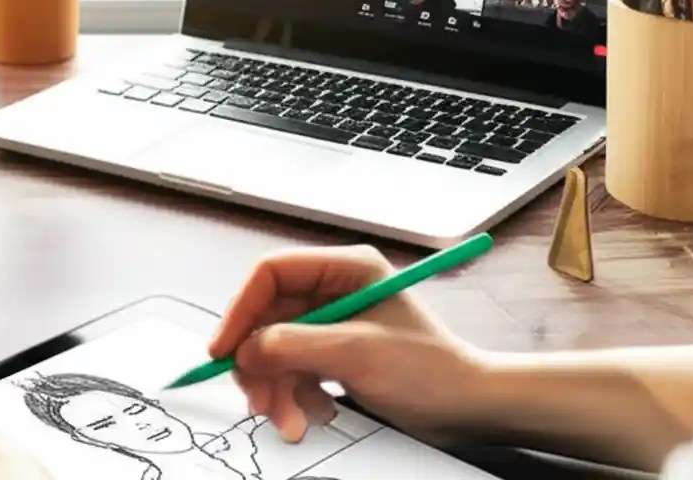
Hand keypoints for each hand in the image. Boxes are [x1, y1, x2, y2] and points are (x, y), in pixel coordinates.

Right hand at [207, 245, 489, 446]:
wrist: (467, 407)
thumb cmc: (428, 371)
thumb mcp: (356, 354)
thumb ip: (294, 346)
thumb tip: (244, 349)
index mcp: (345, 268)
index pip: (271, 274)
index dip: (241, 310)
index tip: (224, 351)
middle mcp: (335, 289)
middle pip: (268, 317)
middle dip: (261, 364)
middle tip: (260, 404)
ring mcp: (335, 322)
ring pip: (277, 349)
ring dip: (277, 389)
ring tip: (293, 424)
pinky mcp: (336, 352)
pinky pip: (294, 370)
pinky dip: (295, 397)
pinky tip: (314, 417)